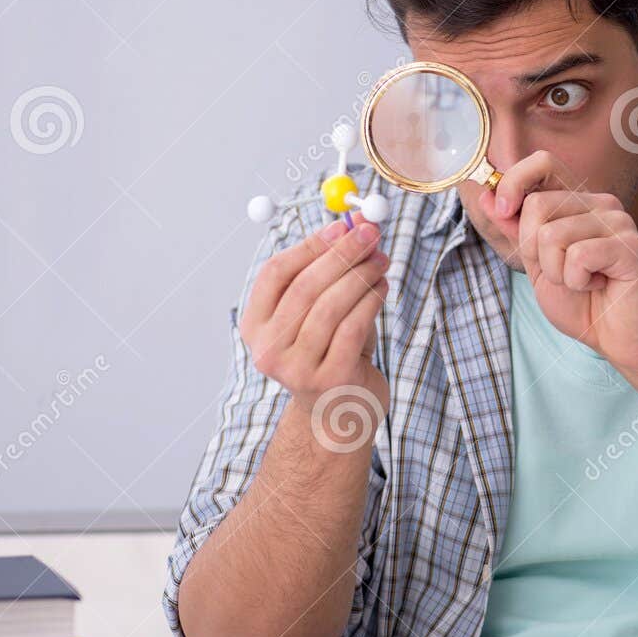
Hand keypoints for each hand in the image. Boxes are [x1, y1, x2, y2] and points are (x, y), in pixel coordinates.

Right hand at [239, 217, 390, 438]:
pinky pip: (353, 327)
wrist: (337, 413)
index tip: (342, 225)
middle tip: (370, 233)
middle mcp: (268, 349)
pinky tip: (383, 288)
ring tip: (381, 260)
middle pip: (304, 287)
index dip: (310, 245)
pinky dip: (371, 301)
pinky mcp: (329, 379)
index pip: (275, 273)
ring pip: (331, 306)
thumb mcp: (317, 313)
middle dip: (341, 254)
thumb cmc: (327, 353)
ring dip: (360, 275)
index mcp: (255, 326)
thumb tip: (352, 223)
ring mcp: (296, 368)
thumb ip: (327, 272)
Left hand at [488, 152, 637, 382]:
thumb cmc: (581, 302)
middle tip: (561, 272)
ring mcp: (618, 222)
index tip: (503, 212)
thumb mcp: (536, 264)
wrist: (617, 339)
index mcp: (579, 201)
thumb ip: (516, 230)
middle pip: (538, 205)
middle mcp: (601, 204)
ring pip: (552, 235)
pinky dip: (576, 281)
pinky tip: (597, 285)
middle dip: (533, 251)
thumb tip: (486, 196)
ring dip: (556, 272)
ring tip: (582, 281)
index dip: (514, 181)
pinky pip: (578, 256)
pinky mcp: (629, 246)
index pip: (543, 162)